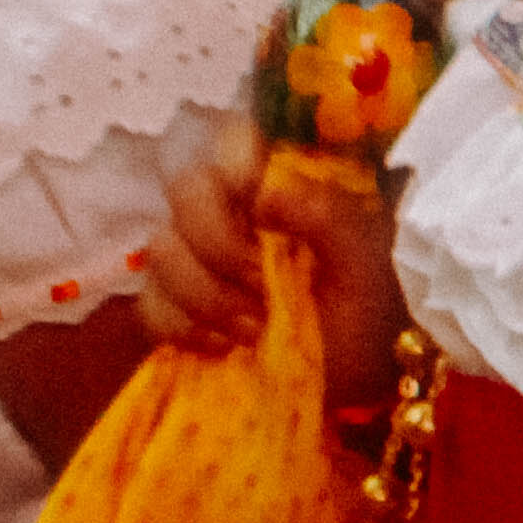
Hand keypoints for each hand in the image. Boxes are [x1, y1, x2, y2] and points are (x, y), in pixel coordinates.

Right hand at [137, 121, 405, 412]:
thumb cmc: (371, 312)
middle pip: (185, 188)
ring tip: (255, 329)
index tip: (251, 195)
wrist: (358, 385)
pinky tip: (225, 348)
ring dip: (205, 295)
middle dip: (216, 240)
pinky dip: (184, 329)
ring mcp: (199, 261)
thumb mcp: (364, 263)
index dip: (231, 156)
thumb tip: (263, 192)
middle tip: (261, 282)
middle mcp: (233, 213)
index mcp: (283, 188)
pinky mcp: (178, 310)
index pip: (234, 138)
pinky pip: (151, 306)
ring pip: (160, 250)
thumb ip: (325, 216)